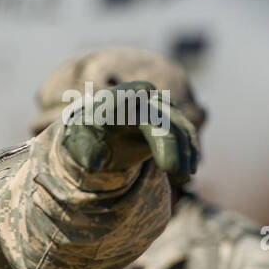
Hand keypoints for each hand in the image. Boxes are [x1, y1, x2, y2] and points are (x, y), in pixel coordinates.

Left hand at [62, 80, 198, 182]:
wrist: (103, 133)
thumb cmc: (88, 137)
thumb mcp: (80, 145)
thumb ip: (85, 151)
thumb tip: (92, 166)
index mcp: (112, 101)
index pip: (123, 95)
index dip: (133, 93)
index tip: (145, 91)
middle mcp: (139, 98)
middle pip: (158, 117)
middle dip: (168, 143)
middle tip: (172, 171)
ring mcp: (158, 106)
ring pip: (178, 126)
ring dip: (184, 152)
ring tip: (182, 177)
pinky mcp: (171, 117)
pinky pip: (185, 132)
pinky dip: (189, 151)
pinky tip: (189, 171)